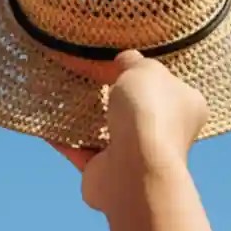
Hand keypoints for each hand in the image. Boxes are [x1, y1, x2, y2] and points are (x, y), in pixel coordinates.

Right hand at [50, 50, 207, 213]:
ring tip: (60, 92)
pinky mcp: (105, 171)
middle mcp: (164, 133)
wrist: (134, 170)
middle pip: (135, 108)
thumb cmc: (149, 113)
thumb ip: (133, 61)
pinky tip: (44, 118)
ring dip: (84, 116)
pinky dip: (63, 137)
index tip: (119, 61)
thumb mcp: (145, 70)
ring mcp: (135, 155)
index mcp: (185, 107)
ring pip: (106, 129)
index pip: (168, 85)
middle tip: (86, 74)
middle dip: (111, 94)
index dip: (144, 71)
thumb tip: (124, 60)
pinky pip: (79, 148)